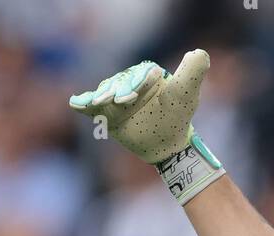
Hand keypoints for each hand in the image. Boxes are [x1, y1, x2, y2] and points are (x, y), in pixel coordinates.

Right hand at [69, 50, 210, 164]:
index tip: (135, 94)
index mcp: (147, 73)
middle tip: (117, 101)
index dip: (138, 83)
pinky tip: (75, 103)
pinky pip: (92, 105)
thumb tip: (199, 54)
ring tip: (97, 103)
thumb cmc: (177, 116)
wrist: (165, 144)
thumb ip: (192, 73)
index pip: (141, 75)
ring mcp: (115, 95)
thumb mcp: (187, 95)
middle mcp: (129, 81)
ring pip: (106, 94)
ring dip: (100, 98)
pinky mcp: (106, 111)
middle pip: (120, 84)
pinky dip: (83, 104)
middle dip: (117, 91)